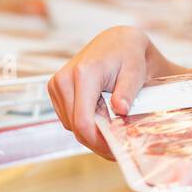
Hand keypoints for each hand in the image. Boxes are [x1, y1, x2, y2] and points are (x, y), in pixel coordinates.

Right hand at [47, 26, 162, 159]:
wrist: (116, 41)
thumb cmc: (128, 55)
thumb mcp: (135, 72)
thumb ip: (127, 92)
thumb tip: (121, 110)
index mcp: (83, 74)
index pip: (83, 121)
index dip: (98, 142)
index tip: (116, 150)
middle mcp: (64, 79)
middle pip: (75, 127)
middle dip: (96, 141)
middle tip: (118, 147)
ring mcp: (56, 84)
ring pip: (71, 125)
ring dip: (91, 133)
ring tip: (113, 130)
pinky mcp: (56, 89)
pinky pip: (68, 118)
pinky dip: (84, 123)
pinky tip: (101, 118)